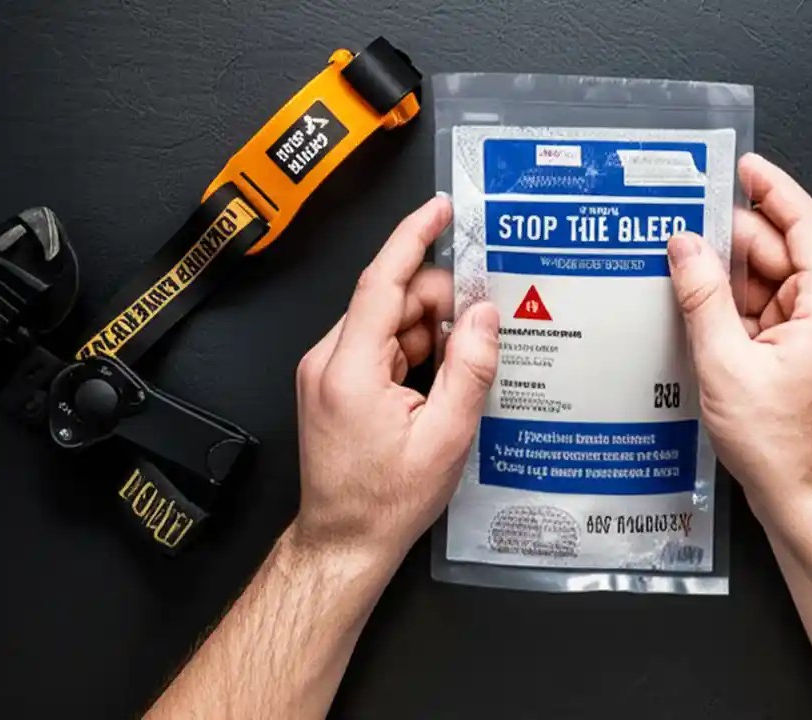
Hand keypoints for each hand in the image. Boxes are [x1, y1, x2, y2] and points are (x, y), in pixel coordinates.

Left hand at [293, 195, 499, 557]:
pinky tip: (438, 379)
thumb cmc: (386, 501)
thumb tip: (486, 316)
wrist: (344, 541)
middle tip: (482, 326)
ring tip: (462, 368)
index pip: (381, 281)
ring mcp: (325, 372)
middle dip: (439, 304)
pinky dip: (411, 351)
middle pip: (390, 300)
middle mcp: (328, 361)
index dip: (413, 238)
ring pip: (387, 323)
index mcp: (350, 369)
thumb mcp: (447, 437)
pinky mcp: (331, 383)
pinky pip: (377, 346)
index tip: (440, 210)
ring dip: (428, 333)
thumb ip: (470, 368)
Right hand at [667, 153, 811, 525]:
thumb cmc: (783, 446)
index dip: (772, 189)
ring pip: (773, 284)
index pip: (806, 225)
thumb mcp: (726, 364)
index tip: (743, 167)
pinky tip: (702, 307)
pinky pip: (771, 313)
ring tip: (685, 270)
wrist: (804, 498)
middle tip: (687, 225)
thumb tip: (686, 249)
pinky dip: (738, 307)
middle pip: (784, 254)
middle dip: (736, 240)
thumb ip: (703, 297)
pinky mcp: (809, 353)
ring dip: (732, 277)